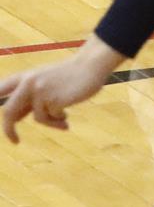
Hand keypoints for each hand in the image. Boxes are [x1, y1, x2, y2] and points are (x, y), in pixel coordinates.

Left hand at [1, 39, 122, 143]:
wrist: (91, 65)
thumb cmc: (69, 75)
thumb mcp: (45, 83)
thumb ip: (29, 98)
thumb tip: (14, 121)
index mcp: (24, 77)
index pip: (0, 90)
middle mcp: (29, 83)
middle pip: (9, 112)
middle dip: (9, 130)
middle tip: (14, 141)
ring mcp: (41, 91)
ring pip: (38, 118)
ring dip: (51, 122)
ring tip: (63, 120)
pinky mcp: (54, 99)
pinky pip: (52, 118)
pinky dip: (59, 120)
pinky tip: (68, 114)